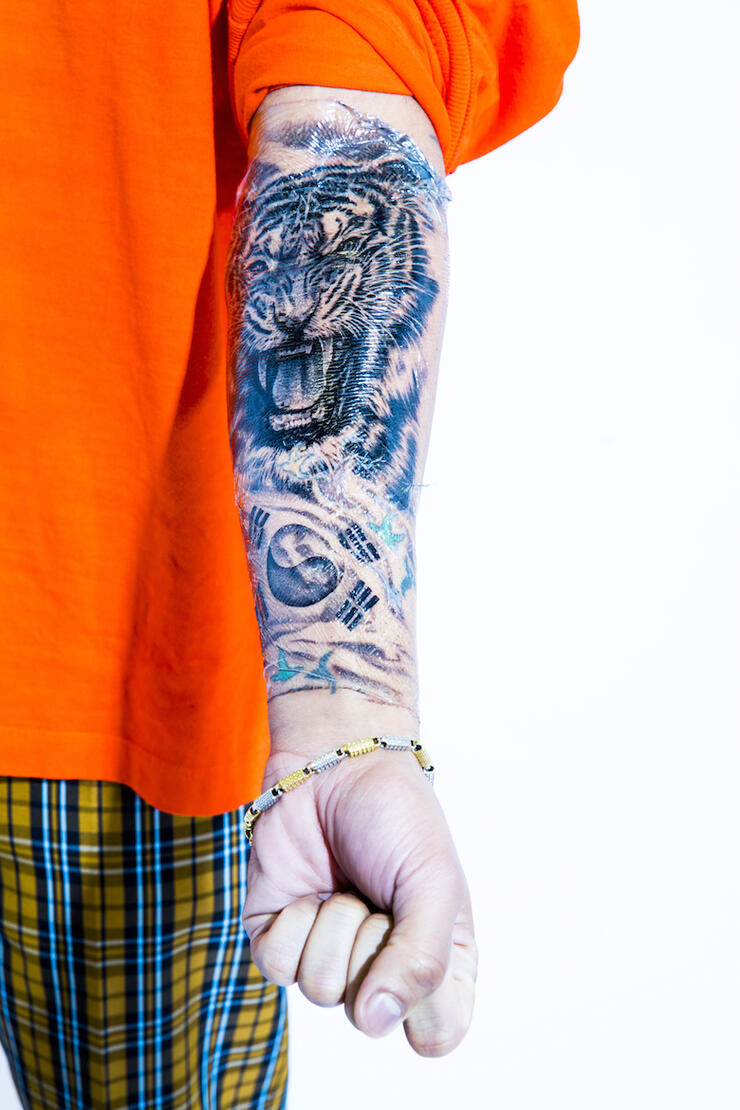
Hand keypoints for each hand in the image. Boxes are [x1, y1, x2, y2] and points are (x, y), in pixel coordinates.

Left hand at [241, 743, 476, 1056]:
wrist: (335, 762)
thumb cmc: (396, 818)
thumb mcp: (433, 882)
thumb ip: (421, 958)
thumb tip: (374, 1022)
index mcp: (435, 960)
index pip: (435, 1033)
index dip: (425, 1001)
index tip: (420, 940)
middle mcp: (380, 968)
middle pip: (369, 1016)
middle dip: (373, 944)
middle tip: (378, 893)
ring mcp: (327, 953)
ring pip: (320, 989)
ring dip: (333, 925)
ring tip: (343, 885)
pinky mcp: (279, 936)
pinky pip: (277, 965)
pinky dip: (293, 922)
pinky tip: (309, 889)